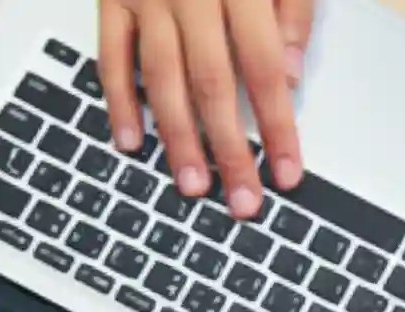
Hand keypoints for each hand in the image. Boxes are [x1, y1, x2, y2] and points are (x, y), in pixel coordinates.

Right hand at [98, 0, 313, 216]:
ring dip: (177, 138)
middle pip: (212, 85)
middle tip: (241, 200)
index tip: (285, 173)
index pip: (264, 69)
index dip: (277, 126)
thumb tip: (292, 75)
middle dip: (229, 150)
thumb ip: (293, 10)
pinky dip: (120, 101)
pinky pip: (111, 56)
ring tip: (192, 184)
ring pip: (161, 79)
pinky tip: (132, 142)